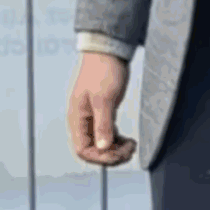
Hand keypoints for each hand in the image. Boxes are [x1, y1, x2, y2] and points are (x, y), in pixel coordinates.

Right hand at [66, 52, 136, 166]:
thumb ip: (103, 124)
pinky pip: (108, 135)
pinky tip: (129, 140)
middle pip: (93, 151)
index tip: (119, 153)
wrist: (108, 52)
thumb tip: (103, 147)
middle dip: (111, 155)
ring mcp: (93, 117)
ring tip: (132, 145)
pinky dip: (118, 141)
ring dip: (116, 150)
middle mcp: (83, 121)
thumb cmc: (103, 71)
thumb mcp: (104, 99)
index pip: (83, 150)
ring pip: (102, 144)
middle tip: (130, 149)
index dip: (100, 157)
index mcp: (77, 118)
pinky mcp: (104, 113)